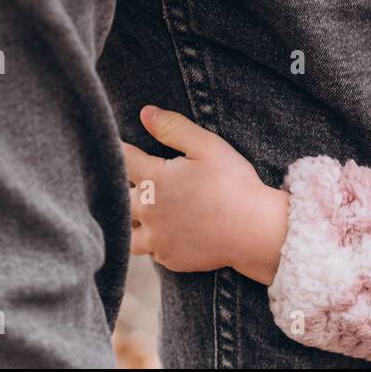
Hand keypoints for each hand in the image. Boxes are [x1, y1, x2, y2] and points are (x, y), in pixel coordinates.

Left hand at [123, 106, 288, 283]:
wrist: (255, 230)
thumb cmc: (234, 184)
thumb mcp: (208, 146)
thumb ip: (173, 128)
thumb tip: (145, 113)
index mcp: (154, 179)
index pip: (122, 159)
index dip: (117, 149)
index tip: (115, 144)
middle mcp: (147, 210)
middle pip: (117, 198)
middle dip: (120, 187)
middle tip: (127, 178)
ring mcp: (156, 239)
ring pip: (126, 231)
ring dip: (130, 220)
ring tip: (140, 211)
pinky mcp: (169, 258)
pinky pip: (150, 250)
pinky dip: (152, 240)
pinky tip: (164, 231)